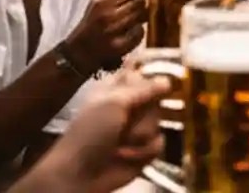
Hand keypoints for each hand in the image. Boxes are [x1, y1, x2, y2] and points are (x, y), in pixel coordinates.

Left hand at [26, 69, 169, 192]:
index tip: (160, 83)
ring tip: (122, 144)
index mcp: (115, 89)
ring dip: (140, 135)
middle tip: (127, 121)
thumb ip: (142, 89)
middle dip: (145, 114)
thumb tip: (167, 81)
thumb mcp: (113, 103)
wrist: (81, 174)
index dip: (150, 79)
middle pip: (155, 99)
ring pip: (159, 122)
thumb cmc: (91, 132)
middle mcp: (128, 107)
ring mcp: (136, 129)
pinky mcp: (143, 151)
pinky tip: (129, 156)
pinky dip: (144, 152)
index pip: (141, 75)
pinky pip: (159, 143)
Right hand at [65, 0, 148, 71]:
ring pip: (142, 17)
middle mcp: (108, 16)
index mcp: (102, 1)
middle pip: (141, 2)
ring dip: (141, 16)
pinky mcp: (120, 47)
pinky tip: (130, 31)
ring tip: (132, 17)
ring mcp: (114, 33)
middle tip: (137, 4)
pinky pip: (140, 33)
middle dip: (143, 1)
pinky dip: (138, 31)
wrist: (81, 50)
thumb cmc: (93, 18)